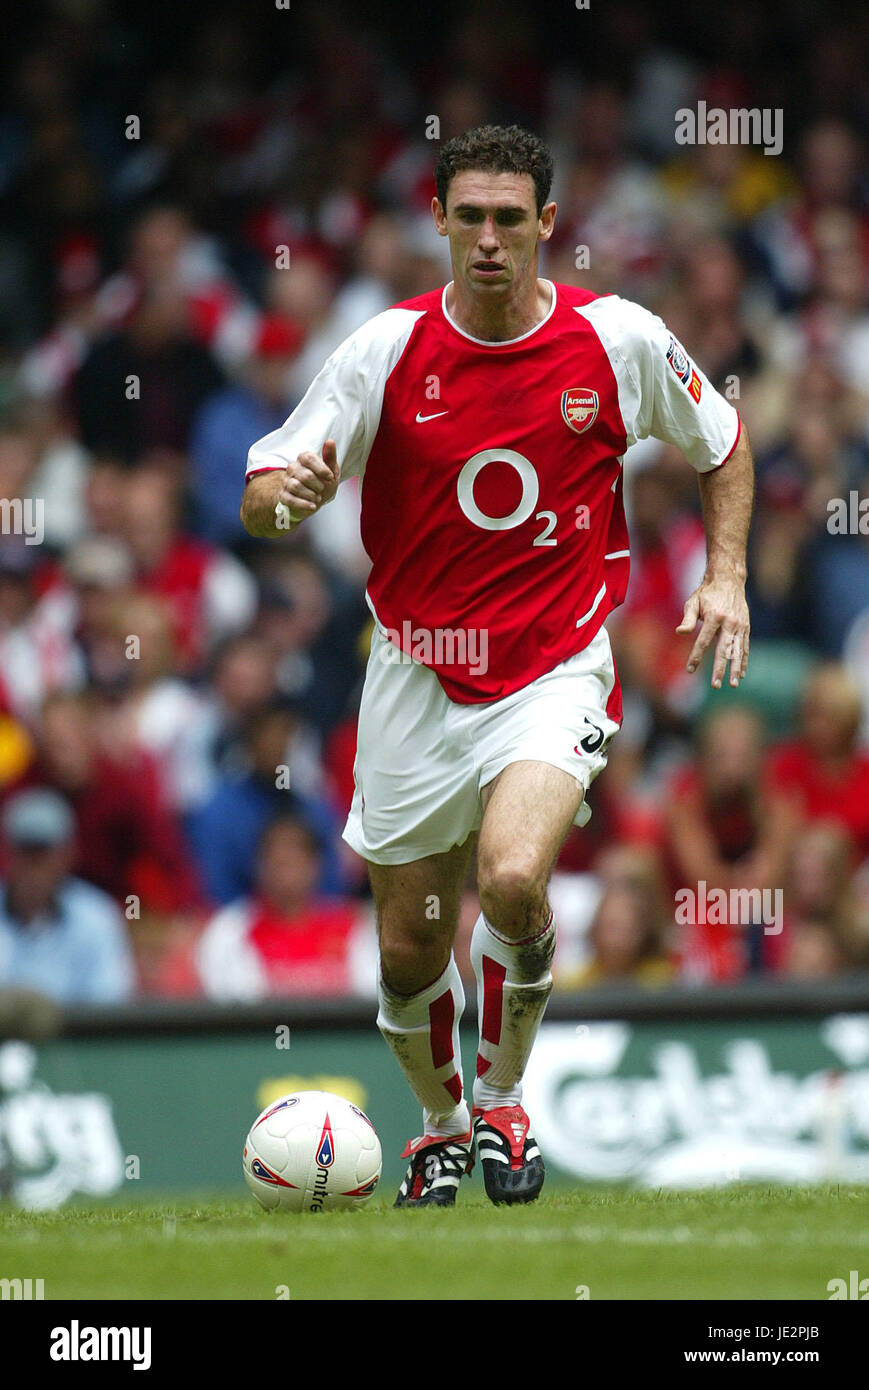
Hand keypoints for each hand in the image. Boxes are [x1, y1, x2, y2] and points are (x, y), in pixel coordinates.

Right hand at [278, 440, 339, 520]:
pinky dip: (303, 504)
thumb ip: (330, 456)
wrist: (314, 502)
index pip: (308, 458)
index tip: (330, 477)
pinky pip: (290, 499)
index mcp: (303, 459)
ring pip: (296, 486)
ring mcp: (286, 482)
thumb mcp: (331, 471)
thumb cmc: (323, 483)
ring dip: (311, 495)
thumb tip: (330, 441)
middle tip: (322, 489)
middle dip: (318, 485)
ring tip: (317, 498)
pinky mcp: (283, 496)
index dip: (322, 469)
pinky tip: (313, 506)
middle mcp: (292, 468)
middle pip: (305, 475)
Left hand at [677, 573, 749, 688]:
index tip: (690, 669)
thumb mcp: (693, 602)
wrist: (729, 580)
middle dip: (720, 669)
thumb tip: (680, 632)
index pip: (703, 641)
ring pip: (738, 651)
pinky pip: (745, 647)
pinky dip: (743, 661)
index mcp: (714, 616)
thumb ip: (688, 618)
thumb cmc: (707, 593)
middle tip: (715, 685)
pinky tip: (742, 674)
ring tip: (733, 684)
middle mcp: (730, 622)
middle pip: (724, 650)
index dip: (697, 656)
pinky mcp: (746, 627)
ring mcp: (740, 625)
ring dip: (735, 669)